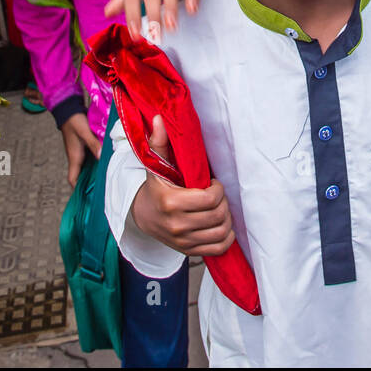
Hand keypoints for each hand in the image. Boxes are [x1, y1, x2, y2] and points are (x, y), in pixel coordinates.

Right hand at [61, 112, 101, 185]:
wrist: (68, 109)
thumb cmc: (75, 121)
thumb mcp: (85, 132)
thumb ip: (93, 144)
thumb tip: (101, 157)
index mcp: (74, 157)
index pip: (72, 179)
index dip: (77, 189)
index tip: (87, 197)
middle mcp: (76, 157)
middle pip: (80, 175)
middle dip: (88, 184)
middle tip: (102, 190)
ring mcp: (79, 152)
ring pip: (86, 167)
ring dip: (94, 173)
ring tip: (107, 179)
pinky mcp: (82, 146)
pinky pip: (89, 158)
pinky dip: (96, 162)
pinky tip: (106, 162)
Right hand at [130, 116, 233, 255]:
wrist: (143, 216)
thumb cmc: (155, 186)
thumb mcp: (155, 164)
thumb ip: (159, 142)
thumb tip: (159, 119)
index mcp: (170, 202)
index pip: (210, 199)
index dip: (218, 189)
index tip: (213, 183)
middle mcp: (176, 225)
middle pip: (218, 215)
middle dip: (224, 202)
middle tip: (218, 195)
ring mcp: (182, 241)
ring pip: (221, 232)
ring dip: (227, 219)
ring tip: (220, 208)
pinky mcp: (188, 251)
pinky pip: (218, 249)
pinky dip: (227, 238)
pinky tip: (222, 225)